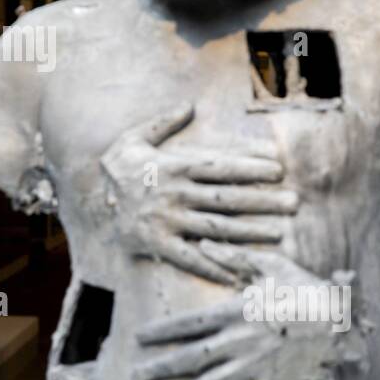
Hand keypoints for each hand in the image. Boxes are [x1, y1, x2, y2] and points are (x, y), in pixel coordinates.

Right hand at [99, 101, 297, 283]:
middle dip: (262, 201)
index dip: (249, 168)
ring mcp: (166, 222)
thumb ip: (163, 123)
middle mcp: (173, 195)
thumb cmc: (119, 169)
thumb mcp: (134, 139)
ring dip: (250, 232)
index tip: (278, 170)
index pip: (218, 167)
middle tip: (293, 203)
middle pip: (226, 199)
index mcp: (172, 168)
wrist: (87, 201)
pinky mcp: (158, 245)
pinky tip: (239, 274)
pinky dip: (214, 267)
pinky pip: (190, 258)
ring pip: (216, 228)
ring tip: (279, 233)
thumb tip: (188, 106)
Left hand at [133, 243, 367, 379]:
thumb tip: (204, 243)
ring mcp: (255, 365)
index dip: (159, 333)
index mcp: (234, 312)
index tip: (137, 339)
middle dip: (159, 369)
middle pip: (190, 358)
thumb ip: (234, 255)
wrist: (339, 318)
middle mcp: (239, 341)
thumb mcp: (268, 264)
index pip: (187, 325)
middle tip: (134, 377)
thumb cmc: (302, 286)